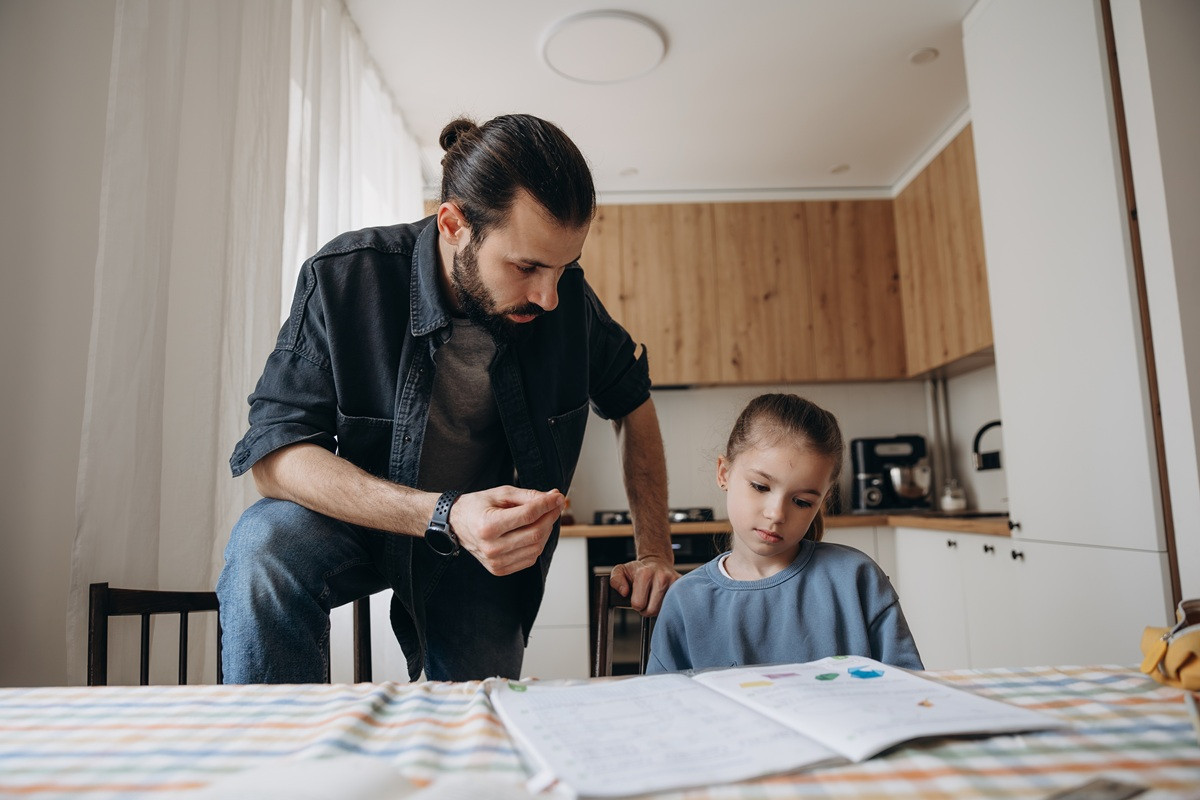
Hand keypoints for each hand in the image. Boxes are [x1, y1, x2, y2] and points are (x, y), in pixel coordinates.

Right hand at [449, 487, 564, 575]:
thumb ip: (528, 496)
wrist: (456, 524)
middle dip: (550, 517)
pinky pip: (530, 558)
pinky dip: (537, 544)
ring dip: (546, 530)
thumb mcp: (501, 493)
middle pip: (535, 534)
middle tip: (555, 505)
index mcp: (488, 525)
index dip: (547, 504)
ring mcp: (495, 562)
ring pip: (536, 548)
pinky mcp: (499, 570)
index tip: (557, 496)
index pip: (528, 515)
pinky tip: (534, 531)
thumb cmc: (477, 506)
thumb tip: (553, 497)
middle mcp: (491, 547)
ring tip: (544, 516)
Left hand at [609, 555, 677, 616]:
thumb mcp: (621, 571)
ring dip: (657, 608)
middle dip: (646, 609)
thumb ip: (616, 580)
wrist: (657, 562)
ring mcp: (674, 581)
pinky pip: (674, 605)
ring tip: (654, 599)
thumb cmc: (638, 570)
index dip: (636, 604)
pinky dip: (667, 605)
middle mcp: (661, 577)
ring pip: (663, 610)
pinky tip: (663, 598)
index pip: (638, 604)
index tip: (638, 597)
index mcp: (645, 574)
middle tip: (646, 600)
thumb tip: (624, 592)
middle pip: (652, 610)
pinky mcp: (682, 585)